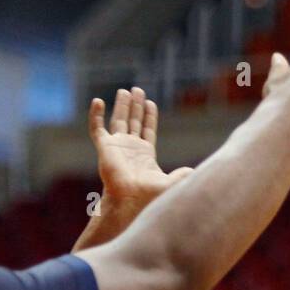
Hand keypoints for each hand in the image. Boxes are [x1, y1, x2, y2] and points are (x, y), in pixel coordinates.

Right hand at [88, 87, 192, 211]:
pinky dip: (96, 115)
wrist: (130, 198)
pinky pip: (97, 128)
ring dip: (121, 106)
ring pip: (118, 120)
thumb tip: (193, 172)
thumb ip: (181, 175)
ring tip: (124, 91)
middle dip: (136, 106)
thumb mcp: (171, 182)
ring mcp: (116, 146)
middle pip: (133, 122)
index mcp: (145, 154)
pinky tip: (97, 101)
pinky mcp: (104, 147)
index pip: (147, 130)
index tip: (150, 103)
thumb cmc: (149, 194)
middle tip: (137, 90)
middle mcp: (130, 148)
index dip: (149, 116)